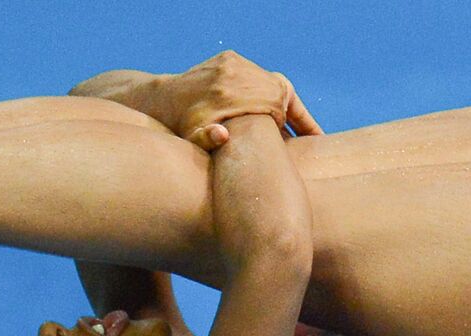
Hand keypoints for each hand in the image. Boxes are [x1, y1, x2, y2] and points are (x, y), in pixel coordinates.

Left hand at [155, 50, 322, 150]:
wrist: (163, 98)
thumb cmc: (181, 126)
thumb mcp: (191, 139)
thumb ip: (207, 140)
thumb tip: (223, 135)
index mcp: (230, 93)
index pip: (276, 107)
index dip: (292, 126)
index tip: (304, 142)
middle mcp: (234, 72)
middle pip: (277, 93)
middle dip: (293, 115)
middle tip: (307, 138)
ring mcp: (232, 62)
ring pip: (271, 81)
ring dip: (283, 102)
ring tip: (296, 126)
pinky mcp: (229, 57)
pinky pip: (258, 73)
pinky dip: (269, 89)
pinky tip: (276, 107)